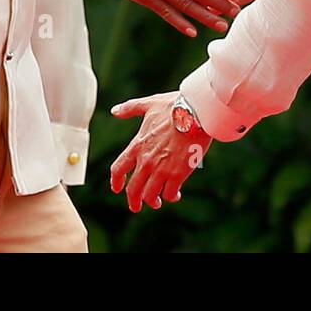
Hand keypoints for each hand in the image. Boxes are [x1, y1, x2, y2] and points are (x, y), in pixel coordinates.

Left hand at [110, 92, 211, 211]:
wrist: (196, 112)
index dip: (116, 182)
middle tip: (137, 206)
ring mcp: (161, 169)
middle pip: (133, 189)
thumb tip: (114, 111)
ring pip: (150, 195)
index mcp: (137, 145)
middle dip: (134, 201)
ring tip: (158, 202)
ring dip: (153, 201)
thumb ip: (130, 108)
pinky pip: (170, 193)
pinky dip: (171, 197)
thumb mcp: (149, 104)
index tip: (117, 189)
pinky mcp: (178, 174)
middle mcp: (146, 161)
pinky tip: (176, 195)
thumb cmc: (174, 106)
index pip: (118, 169)